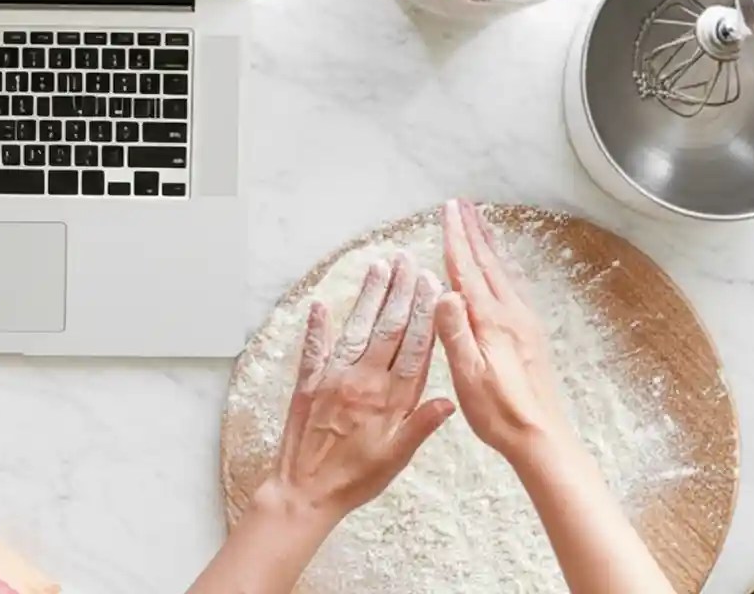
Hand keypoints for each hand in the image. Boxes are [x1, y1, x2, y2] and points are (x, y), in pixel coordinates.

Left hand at [259, 252, 455, 524]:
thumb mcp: (396, 459)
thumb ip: (420, 426)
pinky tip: (322, 303)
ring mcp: (332, 379)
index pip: (412, 348)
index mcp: (388, 399)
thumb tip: (450, 400)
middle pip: (386, 328)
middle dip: (400, 292)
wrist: (304, 493)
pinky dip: (317, 325)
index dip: (424, 314)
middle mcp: (361, 381)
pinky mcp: (307, 383)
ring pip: (356, 328)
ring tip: (379, 266)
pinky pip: (313, 348)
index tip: (432, 285)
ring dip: (368, 296)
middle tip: (408, 260)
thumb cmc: (355, 480)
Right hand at [434, 199, 574, 463]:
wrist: (542, 436)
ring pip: (503, 272)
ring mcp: (524, 323)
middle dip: (472, 231)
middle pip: (488, 262)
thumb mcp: (467, 375)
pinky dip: (502, 267)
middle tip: (462, 203)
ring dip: (489, 245)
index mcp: (490, 321)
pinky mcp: (531, 335)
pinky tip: (502, 269)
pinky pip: (513, 287)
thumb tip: (443, 290)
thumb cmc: (499, 413)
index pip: (467, 270)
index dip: (456, 238)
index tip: (449, 210)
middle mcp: (511, 314)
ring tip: (480, 223)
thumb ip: (454, 332)